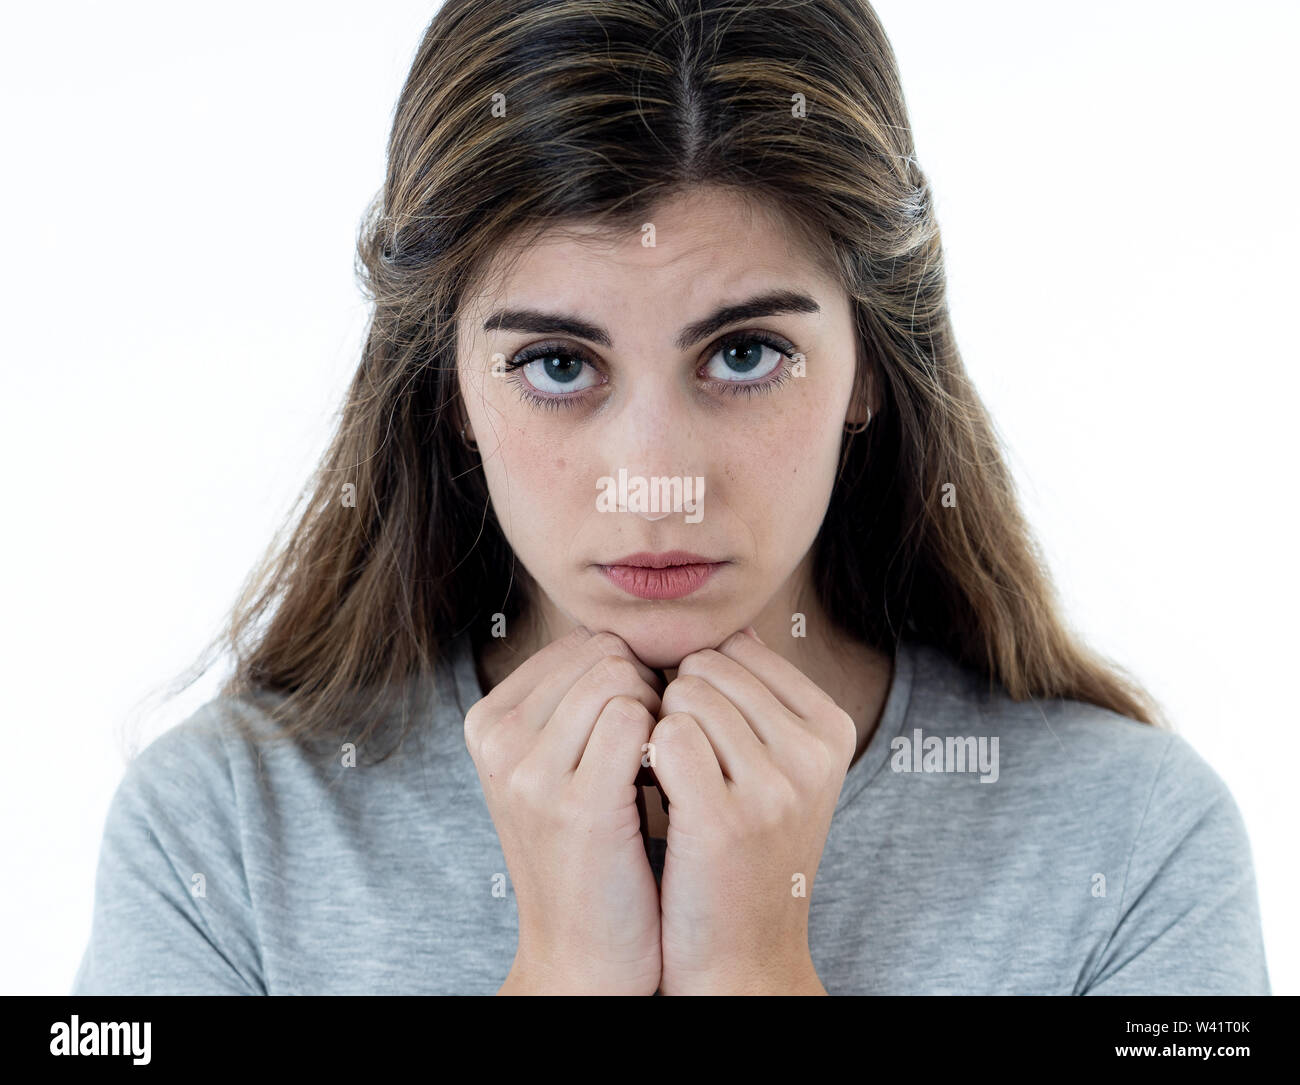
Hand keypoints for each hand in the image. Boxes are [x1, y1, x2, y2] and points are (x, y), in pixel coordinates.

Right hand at [465, 626, 665, 994]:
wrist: (584, 953)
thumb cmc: (591, 849)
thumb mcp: (558, 764)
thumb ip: (576, 697)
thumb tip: (630, 629)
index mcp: (487, 720)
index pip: (581, 642)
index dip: (628, 674)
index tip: (638, 727)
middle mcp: (496, 738)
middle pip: (603, 652)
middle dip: (646, 688)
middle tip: (655, 748)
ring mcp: (529, 770)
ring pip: (621, 677)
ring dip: (661, 714)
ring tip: (658, 766)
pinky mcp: (576, 803)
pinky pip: (641, 719)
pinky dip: (669, 741)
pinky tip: (666, 783)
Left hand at [651, 627, 854, 993]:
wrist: (740, 955)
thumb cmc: (741, 849)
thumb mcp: (777, 768)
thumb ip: (757, 697)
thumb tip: (727, 629)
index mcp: (831, 727)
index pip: (740, 647)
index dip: (700, 682)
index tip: (702, 733)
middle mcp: (814, 751)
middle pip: (708, 665)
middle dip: (677, 703)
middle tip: (681, 762)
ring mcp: (775, 785)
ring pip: (683, 695)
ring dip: (659, 732)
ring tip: (672, 784)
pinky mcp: (726, 818)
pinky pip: (665, 736)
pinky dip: (646, 759)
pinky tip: (657, 797)